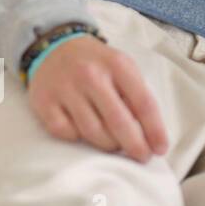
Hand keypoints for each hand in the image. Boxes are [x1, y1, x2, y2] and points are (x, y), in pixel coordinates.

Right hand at [27, 35, 168, 162]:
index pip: (143, 102)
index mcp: (118, 65)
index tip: (161, 149)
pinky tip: (84, 134)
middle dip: (134, 145)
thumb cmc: (98, 64)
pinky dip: (78, 139)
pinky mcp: (43, 102)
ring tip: (116, 145)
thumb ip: (135, 94)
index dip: (154, 129)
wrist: (55, 48)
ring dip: (109, 145)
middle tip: (142, 157)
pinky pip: (65, 133)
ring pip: (92, 131)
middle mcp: (91, 76)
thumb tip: (149, 132)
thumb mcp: (122, 67)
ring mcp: (65, 89)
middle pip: (118, 121)